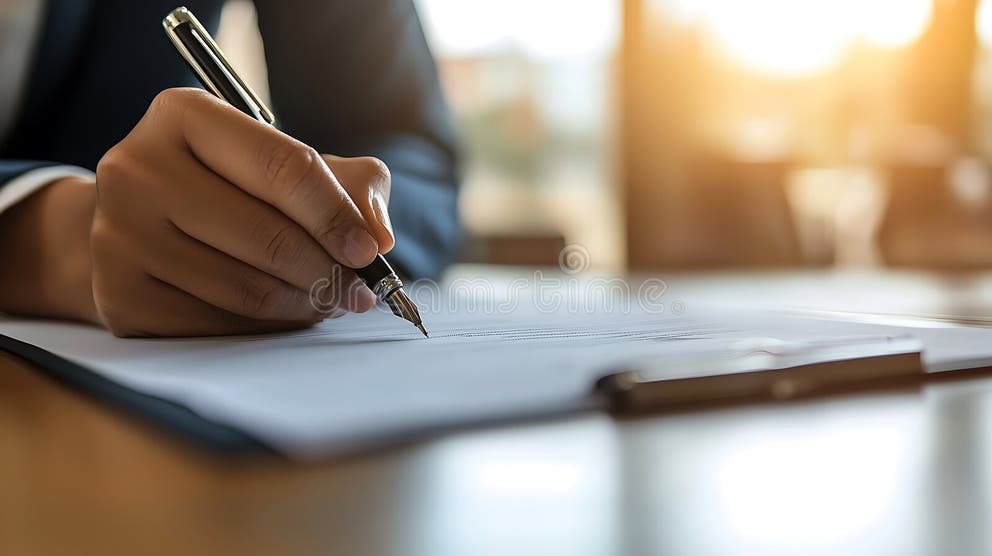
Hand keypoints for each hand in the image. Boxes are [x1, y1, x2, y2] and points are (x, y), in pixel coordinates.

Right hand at [3, 87, 395, 336]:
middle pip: (267, 235)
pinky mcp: (116, 295)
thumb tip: (379, 235)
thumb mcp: (286, 162)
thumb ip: (350, 184)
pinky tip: (286, 314)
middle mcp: (137, 168)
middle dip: (330, 271)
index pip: (284, 168)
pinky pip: (217, 326)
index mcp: (184, 116)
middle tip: (360, 291)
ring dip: (305, 303)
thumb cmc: (227, 186)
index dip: (337, 215)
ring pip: (245, 288)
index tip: (371, 250)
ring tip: (329, 300)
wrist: (135, 223)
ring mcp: (117, 234)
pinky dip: (266, 328)